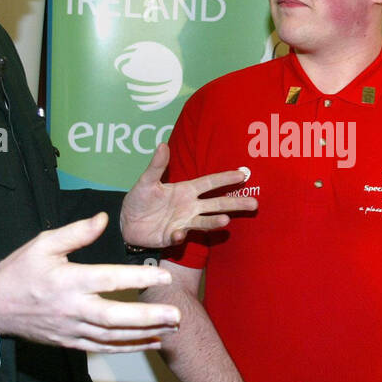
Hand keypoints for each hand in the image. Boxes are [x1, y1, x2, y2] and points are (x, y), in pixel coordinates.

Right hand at [0, 213, 180, 351]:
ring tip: (171, 329)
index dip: (137, 277)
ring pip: (112, 337)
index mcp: (68, 280)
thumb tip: (103, 219)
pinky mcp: (70, 343)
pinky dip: (128, 348)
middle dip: (148, 317)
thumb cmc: (20, 271)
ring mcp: (71, 329)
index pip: (108, 280)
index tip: (162, 276)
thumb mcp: (44, 244)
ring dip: (144, 335)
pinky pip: (103, 349)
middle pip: (115, 317)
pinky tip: (149, 342)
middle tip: (176, 314)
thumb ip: (76, 233)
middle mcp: (72, 309)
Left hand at [120, 143, 257, 247]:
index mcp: (186, 190)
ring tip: (226, 221)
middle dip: (236, 203)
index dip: (226, 178)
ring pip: (205, 221)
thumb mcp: (146, 181)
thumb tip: (163, 145)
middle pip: (217, 204)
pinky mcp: (173, 236)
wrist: (127, 222)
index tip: (243, 175)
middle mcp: (190, 206)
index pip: (210, 183)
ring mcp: (184, 222)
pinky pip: (180, 236)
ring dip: (215, 222)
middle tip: (255, 204)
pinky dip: (180, 236)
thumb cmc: (139, 199)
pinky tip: (178, 234)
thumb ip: (156, 166)